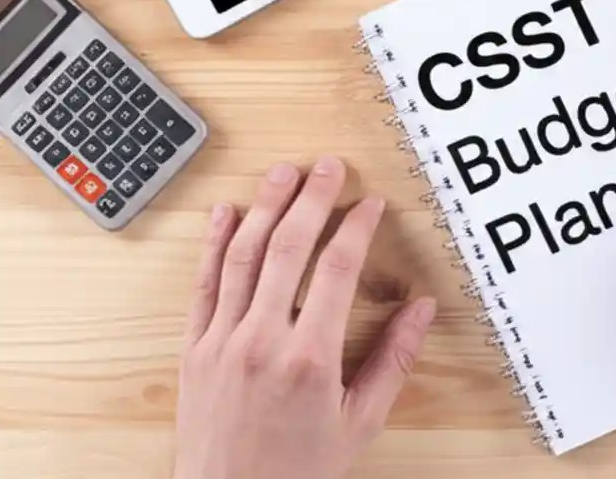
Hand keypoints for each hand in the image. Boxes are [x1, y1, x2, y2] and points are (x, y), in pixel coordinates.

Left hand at [174, 157, 435, 478]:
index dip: (356, 227)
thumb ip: (393, 361)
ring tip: (282, 173)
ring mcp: (221, 343)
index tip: (370, 203)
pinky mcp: (193, 351)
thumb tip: (421, 309)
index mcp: (309, 359)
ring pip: (242, 256)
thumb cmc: (298, 471)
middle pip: (288, 249)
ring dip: (264, 207)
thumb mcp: (360, 422)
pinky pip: (202, 285)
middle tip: (327, 167)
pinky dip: (214, 245)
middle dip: (310, 199)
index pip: (336, 270)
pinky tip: (226, 213)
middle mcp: (261, 342)